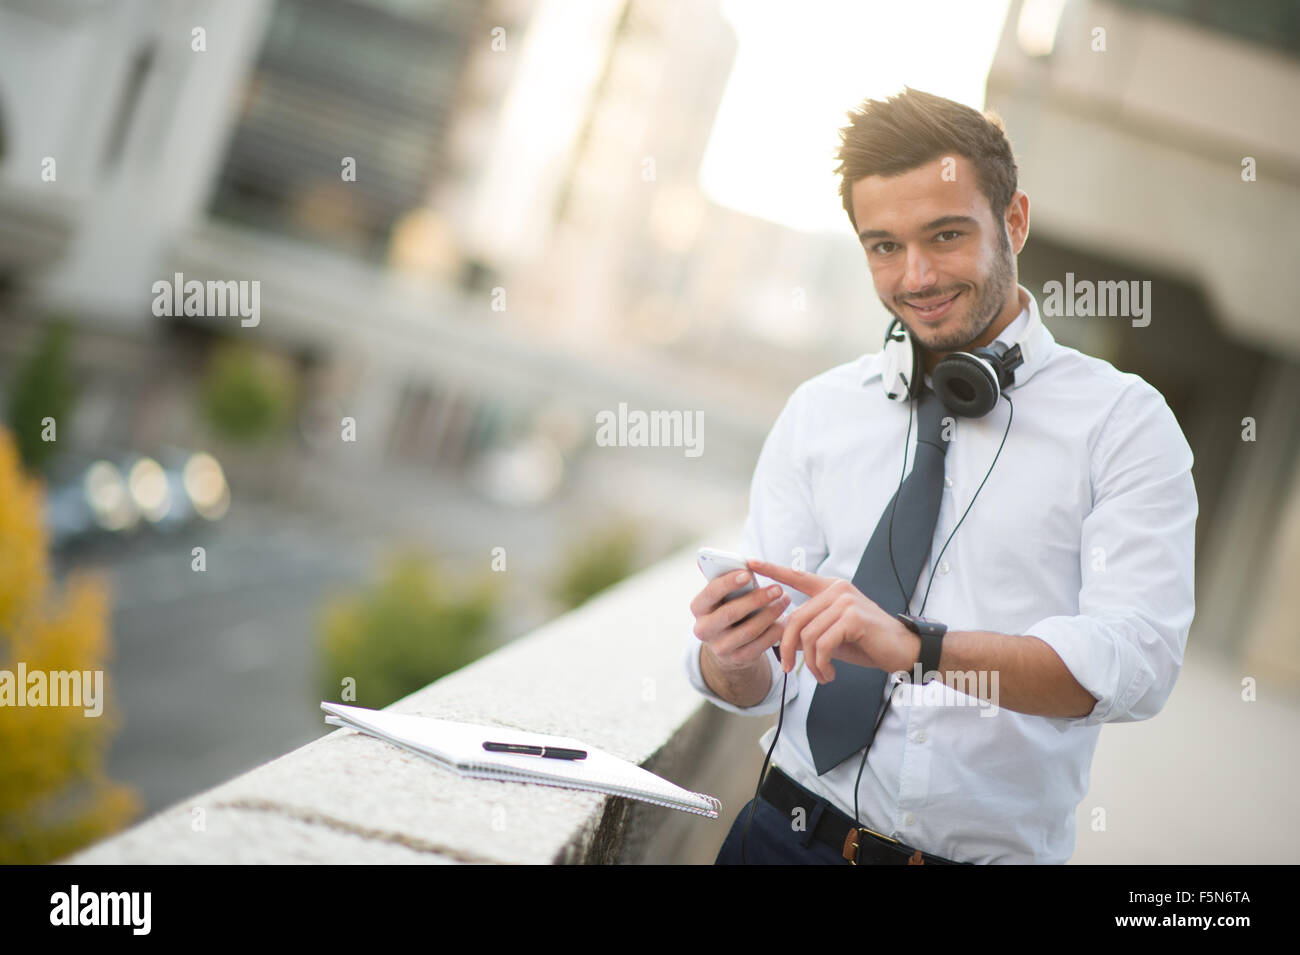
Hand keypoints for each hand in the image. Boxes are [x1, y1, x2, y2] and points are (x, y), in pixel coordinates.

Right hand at [689, 569, 789, 670]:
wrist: (728, 643)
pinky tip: (784, 620)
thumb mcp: (723, 596)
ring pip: (748, 630)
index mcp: (698, 607)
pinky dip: (773, 632)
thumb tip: (737, 562)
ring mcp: (720, 647)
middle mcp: (704, 629)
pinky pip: (759, 645)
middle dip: (756, 599)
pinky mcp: (737, 659)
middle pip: (730, 613)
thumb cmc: (729, 607)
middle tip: (777, 589)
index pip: (711, 593)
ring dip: (770, 614)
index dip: (728, 583)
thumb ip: (729, 581)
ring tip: (784, 601)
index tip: (748, 574)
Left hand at [745, 559, 915, 682]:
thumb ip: (810, 630)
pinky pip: (822, 645)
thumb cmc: (867, 643)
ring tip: (821, 675)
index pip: (796, 576)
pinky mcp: (853, 618)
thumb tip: (781, 638)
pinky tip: (829, 674)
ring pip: (807, 635)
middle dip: (787, 648)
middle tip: (788, 668)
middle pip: (795, 618)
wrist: (902, 651)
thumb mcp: (832, 635)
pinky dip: (821, 665)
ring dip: (810, 663)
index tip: (750, 563)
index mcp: (831, 589)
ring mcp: (845, 602)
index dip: (772, 570)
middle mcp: (837, 590)